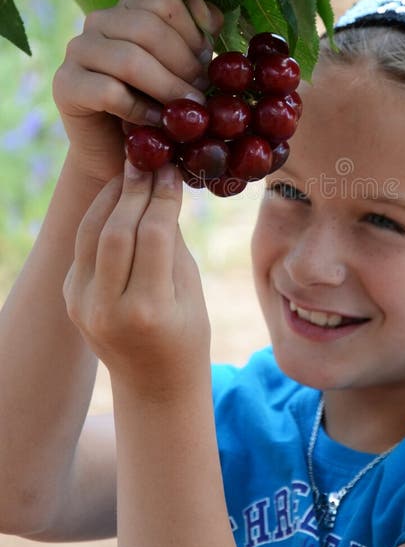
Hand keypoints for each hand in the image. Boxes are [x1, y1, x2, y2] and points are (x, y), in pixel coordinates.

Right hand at [53, 0, 222, 183]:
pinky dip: (139, 109)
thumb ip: (198, 39)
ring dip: (167, 88)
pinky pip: (108, 91)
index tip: (207, 62)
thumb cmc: (157, 103)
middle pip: (147, 28)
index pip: (164, 1)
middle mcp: (99, 20)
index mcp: (129, 8)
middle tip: (202, 94)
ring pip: (129, 59)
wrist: (118, 149)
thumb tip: (212, 19)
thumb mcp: (184, 68)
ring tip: (187, 110)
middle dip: (183, 64)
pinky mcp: (65, 84)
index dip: (193, 33)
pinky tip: (156, 122)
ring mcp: (78, 49)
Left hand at [62, 160, 209, 399]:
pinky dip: (99, 219)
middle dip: (135, 191)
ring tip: (131, 172)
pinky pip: (83, 248)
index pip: (154, 236)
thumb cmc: (186, 335)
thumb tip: (161, 190)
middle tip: (149, 162)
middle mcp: (107, 308)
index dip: (163, 197)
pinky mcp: (70, 298)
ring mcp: (81, 304)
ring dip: (111, 197)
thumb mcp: (191, 291)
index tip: (173, 171)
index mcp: (148, 310)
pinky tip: (117, 199)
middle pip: (117, 231)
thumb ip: (173, 243)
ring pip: (91, 234)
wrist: (153, 384)